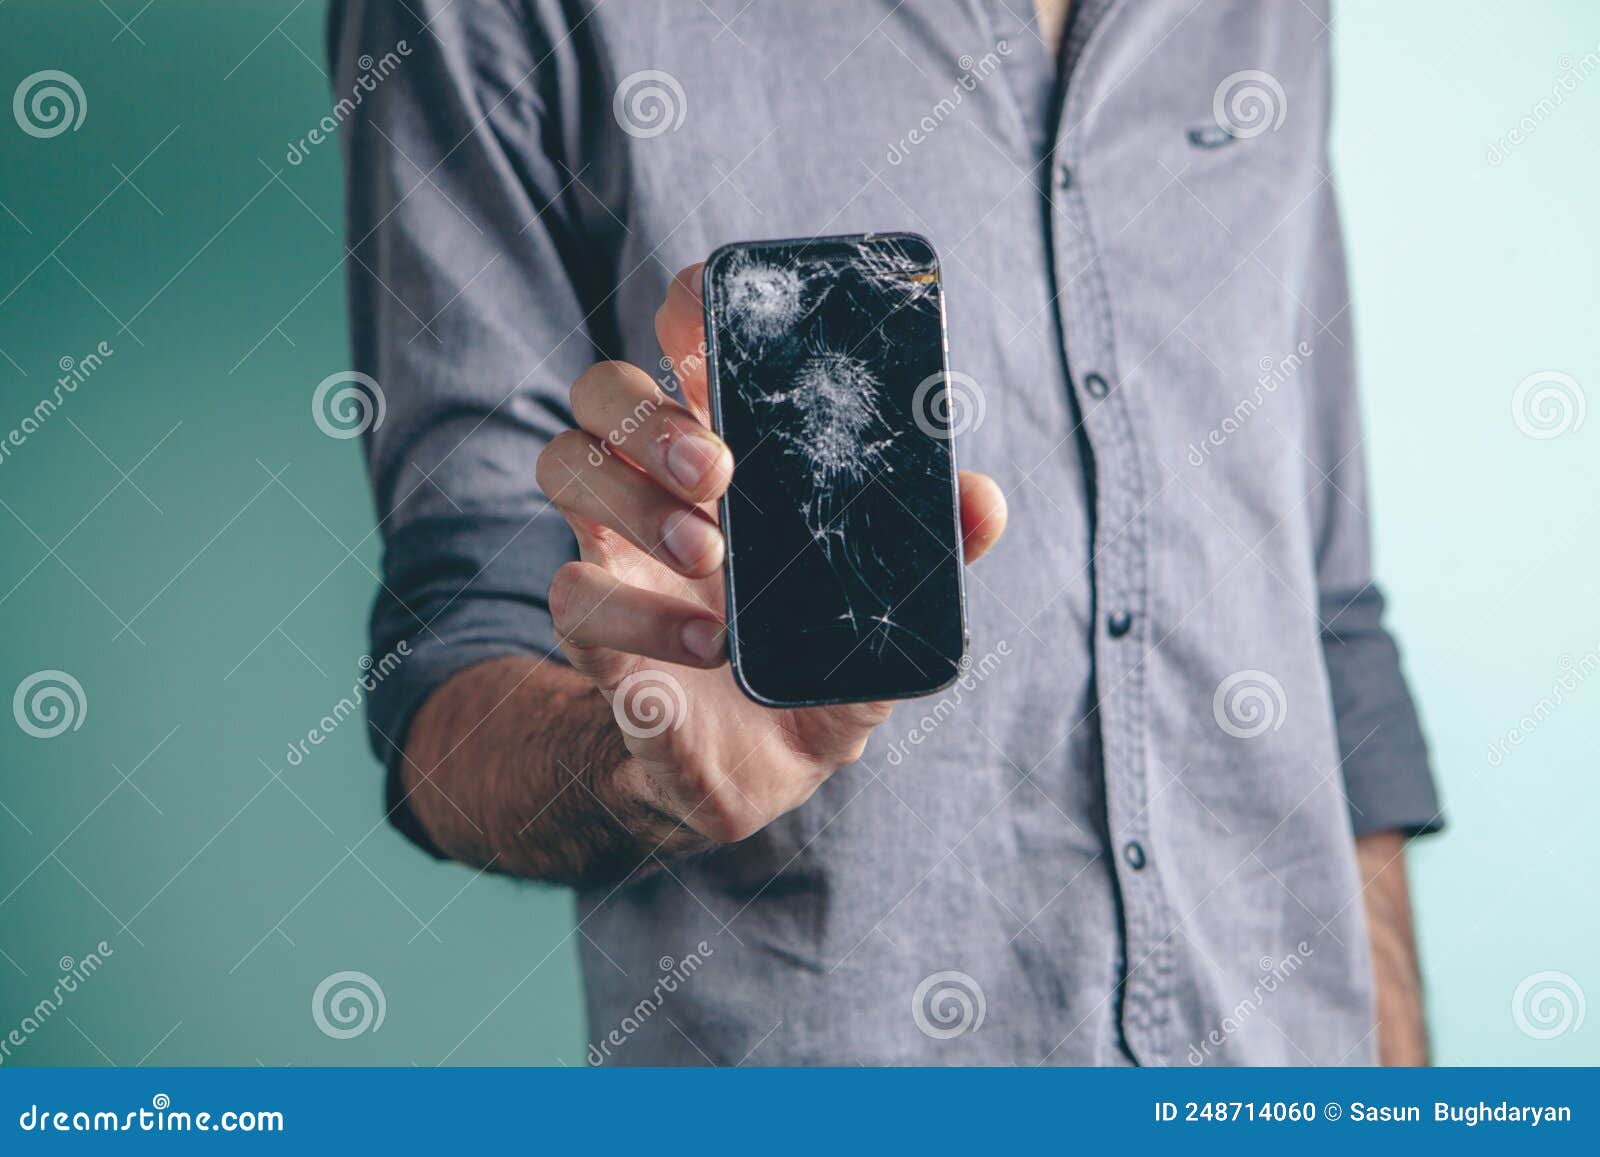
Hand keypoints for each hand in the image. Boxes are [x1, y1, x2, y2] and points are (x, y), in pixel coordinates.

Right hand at [534, 264, 1007, 845]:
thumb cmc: (820, 667)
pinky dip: (639, 615)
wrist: (758, 773)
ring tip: (709, 554)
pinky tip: (705, 643)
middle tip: (718, 470)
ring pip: (563, 462)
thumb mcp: (883, 615)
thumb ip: (927, 556)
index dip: (687, 310)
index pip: (683, 345)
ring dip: (631, 496)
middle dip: (650, 412)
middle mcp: (658, 484)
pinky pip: (570, 592)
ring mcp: (616, 550)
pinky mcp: (593, 630)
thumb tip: (980, 499)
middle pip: (602, 391)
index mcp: (729, 452)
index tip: (709, 322)